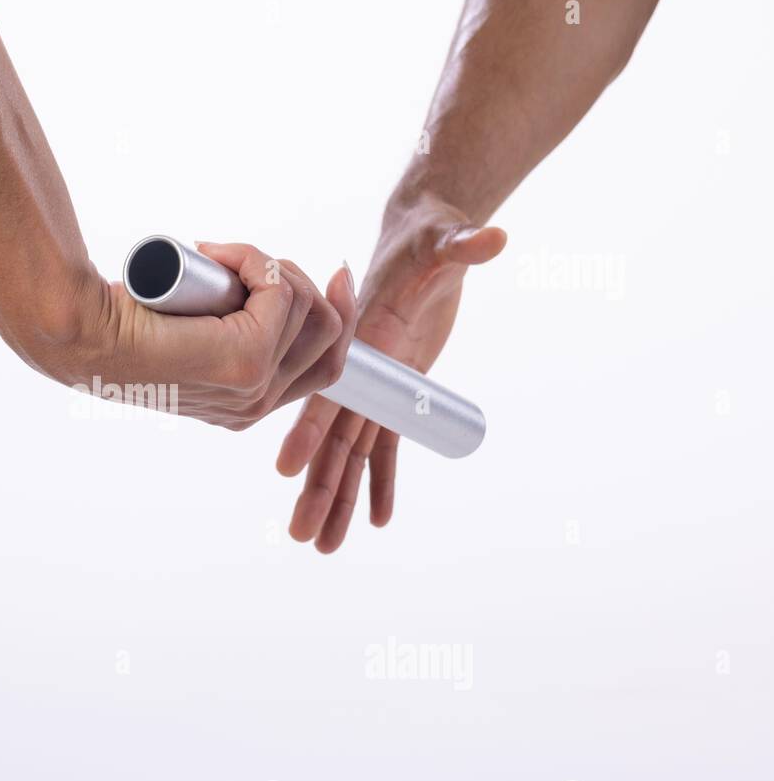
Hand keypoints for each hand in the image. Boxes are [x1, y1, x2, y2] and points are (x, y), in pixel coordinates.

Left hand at [22, 242, 355, 430]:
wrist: (76, 329)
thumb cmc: (115, 325)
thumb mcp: (187, 328)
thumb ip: (223, 324)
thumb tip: (249, 287)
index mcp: (244, 404)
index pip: (323, 364)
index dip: (337, 314)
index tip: (335, 273)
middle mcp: (254, 405)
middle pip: (329, 336)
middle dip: (304, 284)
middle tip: (247, 260)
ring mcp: (254, 388)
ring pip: (310, 309)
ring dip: (269, 267)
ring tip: (215, 258)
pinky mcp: (246, 360)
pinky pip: (280, 290)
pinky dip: (253, 259)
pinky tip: (212, 255)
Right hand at [275, 195, 505, 551]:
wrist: (423, 237)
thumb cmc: (429, 234)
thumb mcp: (444, 240)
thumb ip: (465, 245)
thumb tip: (493, 239)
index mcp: (362, 339)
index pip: (333, 392)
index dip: (310, 429)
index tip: (287, 467)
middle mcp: (361, 371)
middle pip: (335, 440)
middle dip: (318, 488)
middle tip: (300, 535)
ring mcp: (378, 387)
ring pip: (353, 453)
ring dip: (338, 497)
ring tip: (322, 546)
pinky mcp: (399, 394)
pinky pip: (385, 446)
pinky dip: (380, 481)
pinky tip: (375, 520)